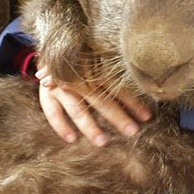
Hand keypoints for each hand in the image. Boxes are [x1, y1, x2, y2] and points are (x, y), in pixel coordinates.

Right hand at [36, 66, 151, 145]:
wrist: (50, 51)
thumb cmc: (81, 58)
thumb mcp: (96, 58)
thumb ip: (113, 72)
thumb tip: (145, 84)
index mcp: (94, 67)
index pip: (117, 86)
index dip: (132, 101)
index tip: (147, 116)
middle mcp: (78, 77)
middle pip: (100, 99)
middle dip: (118, 117)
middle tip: (133, 131)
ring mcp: (60, 86)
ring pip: (77, 109)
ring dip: (90, 126)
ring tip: (103, 142)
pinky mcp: (47, 94)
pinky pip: (52, 112)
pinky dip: (61, 126)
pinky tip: (72, 139)